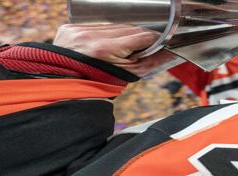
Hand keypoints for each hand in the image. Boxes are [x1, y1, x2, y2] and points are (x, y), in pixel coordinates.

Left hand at [52, 23, 174, 74]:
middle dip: (137, 38)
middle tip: (143, 49)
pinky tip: (103, 45)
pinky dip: (103, 33)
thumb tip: (170, 53)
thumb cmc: (97, 85)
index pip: (139, 35)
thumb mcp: (126, 75)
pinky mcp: (69, 28)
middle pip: (126, 28)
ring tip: (121, 49)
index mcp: (103, 50)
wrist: (67, 88)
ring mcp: (77, 31)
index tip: (160, 43)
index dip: (153, 39)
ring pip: (111, 25)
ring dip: (120, 34)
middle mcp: (89, 36)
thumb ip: (150, 62)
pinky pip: (95, 25)